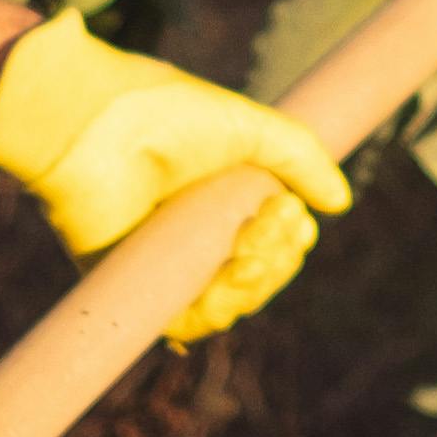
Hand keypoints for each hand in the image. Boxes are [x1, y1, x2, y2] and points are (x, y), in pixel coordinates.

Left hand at [0, 9, 350, 341]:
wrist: (97, 124)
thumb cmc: (167, 114)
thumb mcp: (250, 126)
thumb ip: (300, 157)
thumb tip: (339, 203)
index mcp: (220, 195)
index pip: (273, 241)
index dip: (290, 240)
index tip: (289, 214)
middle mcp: (195, 231)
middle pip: (259, 277)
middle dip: (277, 262)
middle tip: (269, 226)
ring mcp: (166, 260)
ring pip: (230, 303)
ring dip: (254, 283)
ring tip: (246, 247)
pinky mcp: (136, 283)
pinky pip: (185, 322)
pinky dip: (216, 307)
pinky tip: (229, 272)